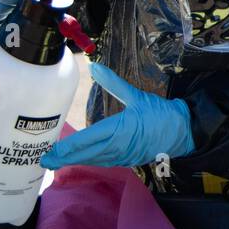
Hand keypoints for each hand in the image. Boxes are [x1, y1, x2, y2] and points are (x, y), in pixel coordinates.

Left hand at [40, 63, 194, 169]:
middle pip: (87, 154)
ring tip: (57, 161)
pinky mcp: (129, 160)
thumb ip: (113, 83)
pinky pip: (105, 162)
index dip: (69, 147)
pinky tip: (81, 159)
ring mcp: (124, 156)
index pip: (88, 139)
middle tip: (45, 160)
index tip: (53, 150)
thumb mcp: (136, 96)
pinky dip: (91, 161)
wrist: (184, 131)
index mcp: (120, 129)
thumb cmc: (160, 113)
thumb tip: (94, 67)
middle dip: (65, 158)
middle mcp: (119, 146)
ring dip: (76, 161)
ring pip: (95, 160)